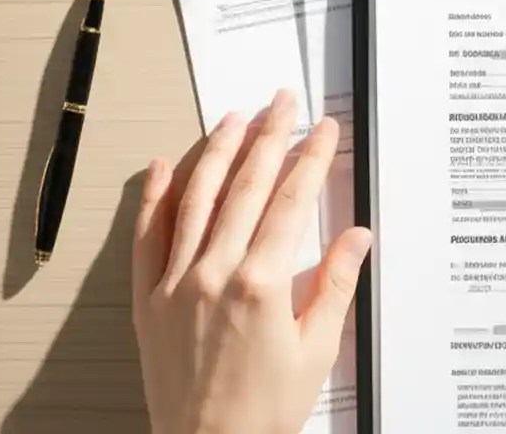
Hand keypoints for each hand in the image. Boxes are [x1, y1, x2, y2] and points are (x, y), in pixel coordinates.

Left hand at [131, 89, 372, 433]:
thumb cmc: (263, 410)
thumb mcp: (317, 349)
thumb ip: (335, 285)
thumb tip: (357, 238)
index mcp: (261, 285)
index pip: (290, 202)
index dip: (310, 159)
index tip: (322, 131)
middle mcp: (214, 275)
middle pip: (244, 187)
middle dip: (268, 137)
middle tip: (281, 103)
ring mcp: (177, 283)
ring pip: (196, 199)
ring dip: (216, 151)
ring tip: (233, 118)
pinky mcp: (150, 299)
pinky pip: (148, 236)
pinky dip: (156, 196)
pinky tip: (165, 165)